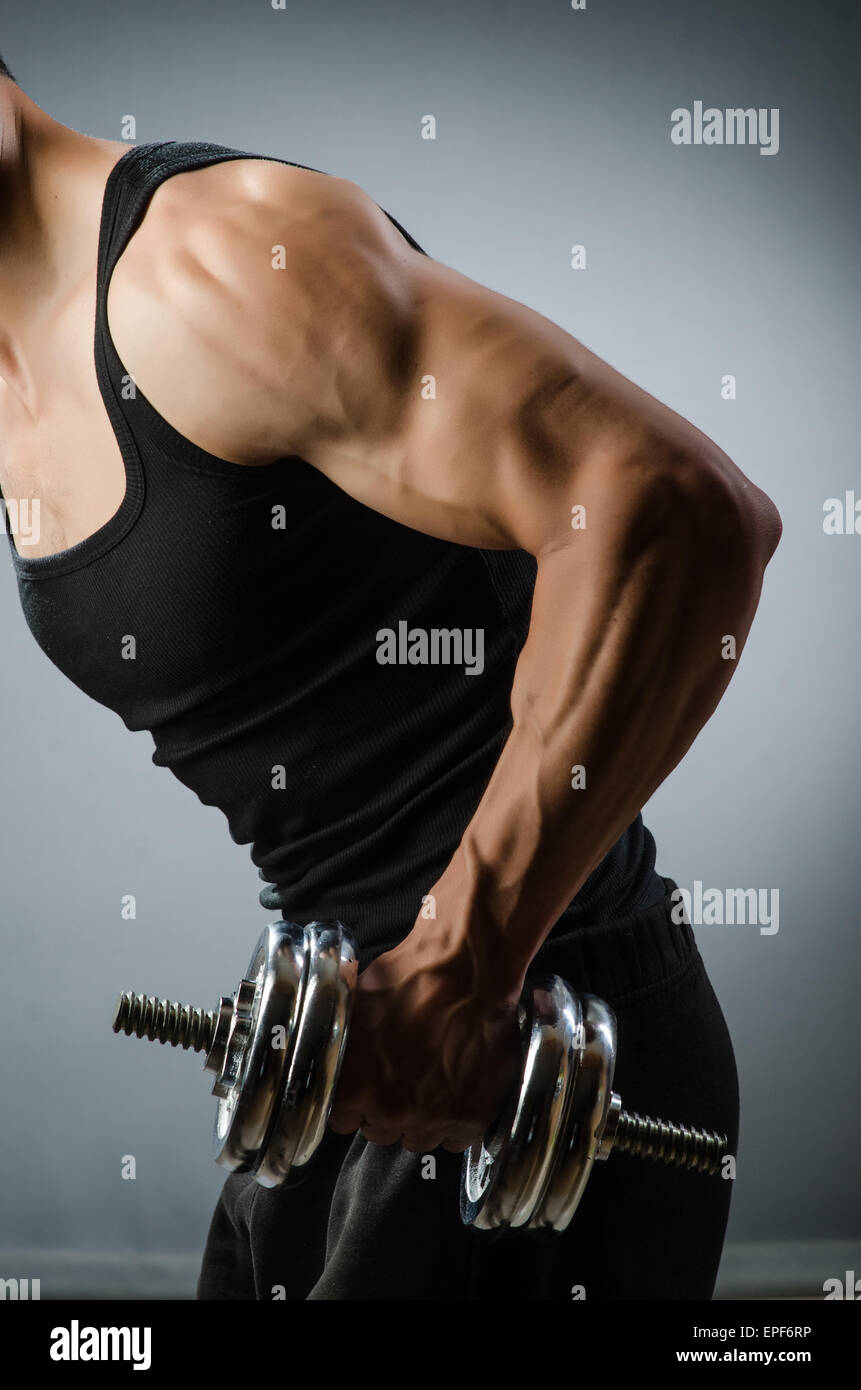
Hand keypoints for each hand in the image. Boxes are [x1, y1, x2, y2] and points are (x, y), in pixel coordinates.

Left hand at [327, 934, 522, 1153]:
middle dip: (387, 1107)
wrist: (466, 971)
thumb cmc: (412, 979)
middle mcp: (390, 1111)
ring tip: (430, 1082)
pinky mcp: (469, 1118)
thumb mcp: (355, 1004)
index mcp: (354, 1088)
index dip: (356, 1098)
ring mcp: (432, 1119)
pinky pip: (454, 1140)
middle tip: (402, 1076)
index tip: (366, 1085)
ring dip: (421, 1118)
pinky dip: (455, 1120)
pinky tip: (456, 1091)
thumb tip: (326, 1048)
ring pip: (417, 1139)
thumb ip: (340, 1042)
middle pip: (379, 1130)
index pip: (342, 1119)